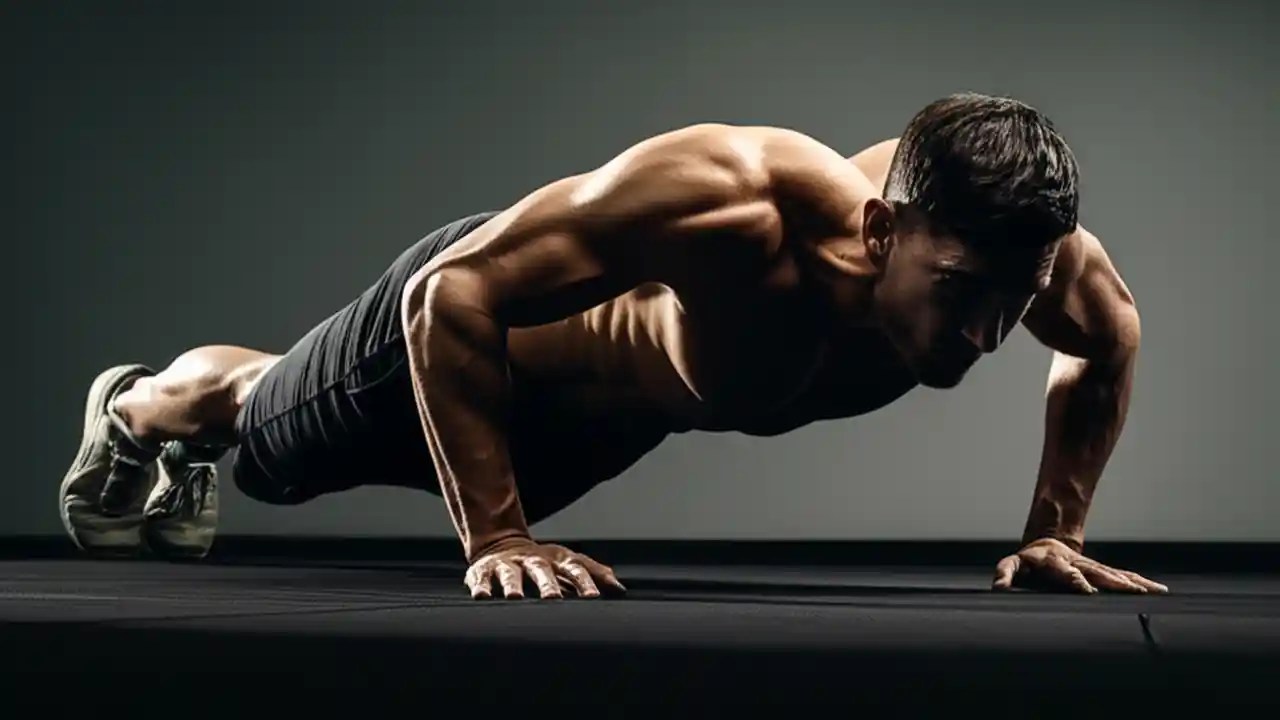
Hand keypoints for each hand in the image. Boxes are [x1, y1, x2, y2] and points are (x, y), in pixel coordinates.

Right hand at [464, 538, 626, 599]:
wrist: (502, 545)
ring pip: (511, 574)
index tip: (594, 598)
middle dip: (547, 584)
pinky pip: (481, 579)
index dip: (585, 582)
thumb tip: (621, 589)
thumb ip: (595, 574)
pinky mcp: (483, 571)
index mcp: (556, 560)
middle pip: (542, 570)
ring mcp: (508, 564)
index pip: (574, 568)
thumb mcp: (569, 563)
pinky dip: (481, 587)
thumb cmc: (543, 563)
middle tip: (553, 599)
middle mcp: (532, 560)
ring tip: (515, 598)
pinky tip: (483, 597)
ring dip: (513, 585)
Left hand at [991, 538, 1168, 593]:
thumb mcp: (1012, 565)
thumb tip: (998, 588)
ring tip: (1150, 591)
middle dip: (1111, 581)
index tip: (1087, 590)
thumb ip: (1005, 574)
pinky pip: (1123, 575)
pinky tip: (1157, 590)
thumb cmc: (1028, 563)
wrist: (1046, 543)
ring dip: (1130, 582)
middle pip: (1095, 571)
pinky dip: (1139, 583)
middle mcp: (1076, 562)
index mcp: (1053, 562)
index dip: (1075, 580)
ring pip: (1113, 573)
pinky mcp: (1101, 570)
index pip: (1065, 572)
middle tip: (1129, 590)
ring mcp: (1090, 565)